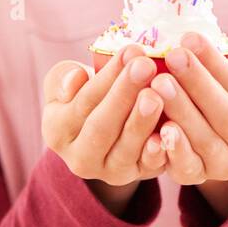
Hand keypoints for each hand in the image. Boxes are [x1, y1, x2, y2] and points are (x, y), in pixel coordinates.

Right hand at [42, 45, 168, 192]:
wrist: (104, 129)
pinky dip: (158, 151)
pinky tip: (170, 130)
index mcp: (57, 131)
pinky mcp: (137, 176)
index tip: (130, 50)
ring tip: (157, 94)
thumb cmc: (86, 95)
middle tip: (146, 66)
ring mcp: (109, 172)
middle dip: (125, 95)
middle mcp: (79, 158)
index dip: (107, 77)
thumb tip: (76, 78)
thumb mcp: (66, 83)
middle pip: (101, 127)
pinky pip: (148, 168)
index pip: (83, 101)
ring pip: (125, 150)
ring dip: (142, 122)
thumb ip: (63, 78)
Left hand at [150, 34, 227, 185]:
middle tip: (172, 57)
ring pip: (207, 142)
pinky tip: (158, 128)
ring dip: (182, 112)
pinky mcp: (200, 177)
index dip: (217, 66)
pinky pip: (188, 169)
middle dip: (198, 85)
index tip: (190, 39)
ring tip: (158, 83)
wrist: (213, 114)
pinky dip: (173, 150)